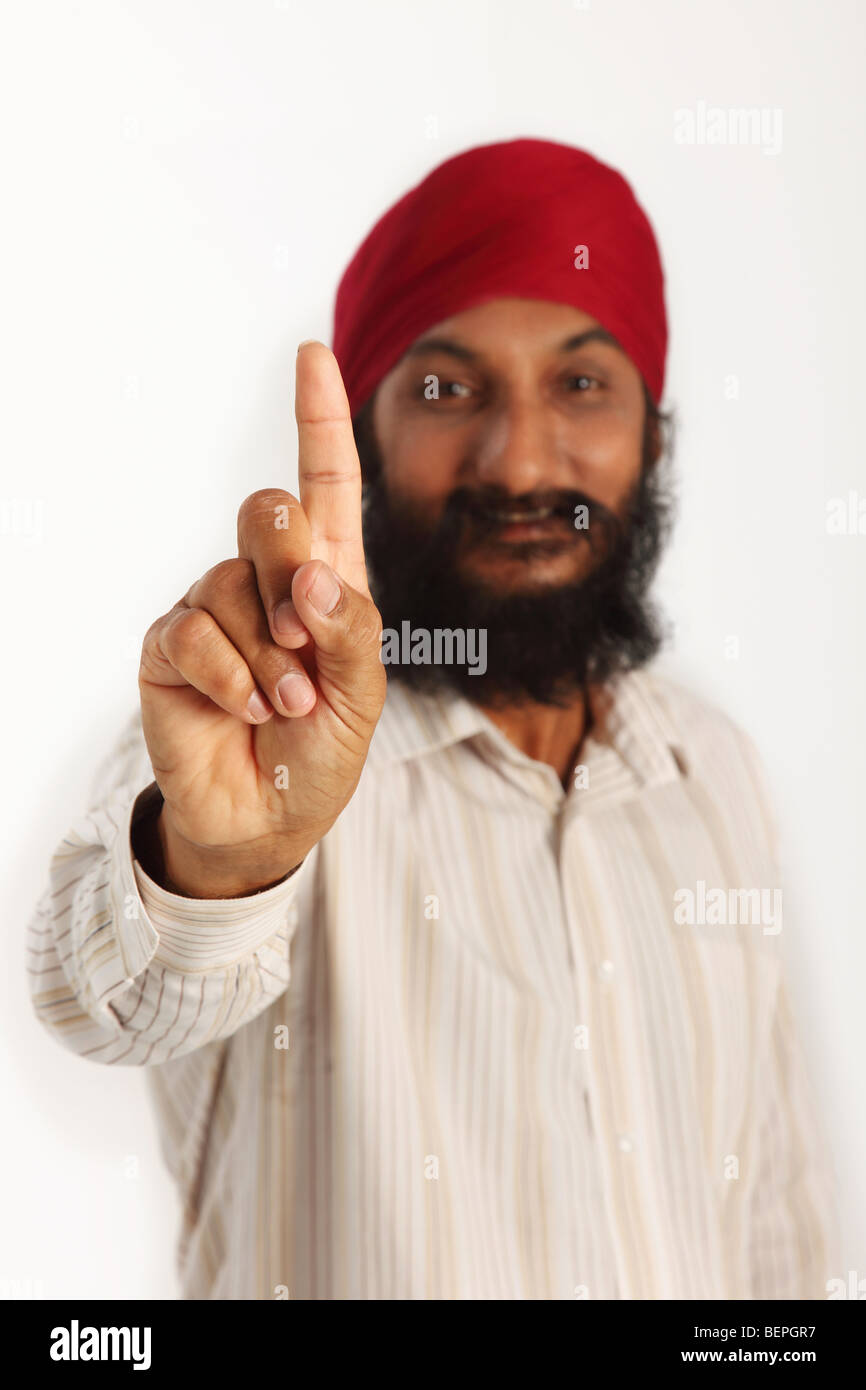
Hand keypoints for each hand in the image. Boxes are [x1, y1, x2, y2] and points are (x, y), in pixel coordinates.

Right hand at [137, 342, 385, 896]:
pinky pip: (193, 631)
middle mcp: (266, 578)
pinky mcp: (171, 644)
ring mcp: (213, 607)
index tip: (312, 352)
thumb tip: (310, 579)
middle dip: (290, 574)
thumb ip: (351, 631)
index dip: (319, 418)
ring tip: (282, 704)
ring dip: (268, 653)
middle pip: (269, 511)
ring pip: (232, 583)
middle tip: (304, 644)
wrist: (268, 817)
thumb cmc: (320, 749)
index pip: (324, 483)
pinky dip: (228, 676)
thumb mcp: (361, 696)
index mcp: (325, 578)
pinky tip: (244, 709)